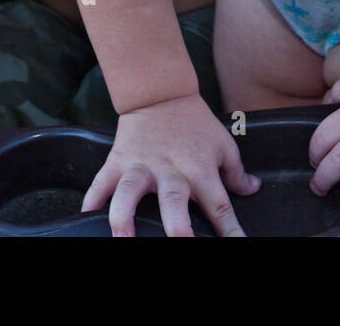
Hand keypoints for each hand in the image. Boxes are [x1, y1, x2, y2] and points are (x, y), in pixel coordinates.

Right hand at [83, 94, 258, 236]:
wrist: (162, 94)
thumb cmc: (195, 123)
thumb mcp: (223, 144)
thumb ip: (236, 173)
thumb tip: (252, 190)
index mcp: (200, 169)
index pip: (219, 205)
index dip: (229, 230)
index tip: (236, 246)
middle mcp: (171, 170)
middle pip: (174, 202)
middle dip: (177, 228)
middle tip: (180, 244)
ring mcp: (141, 166)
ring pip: (130, 192)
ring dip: (124, 216)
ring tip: (122, 238)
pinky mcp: (118, 160)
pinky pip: (100, 182)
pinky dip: (92, 200)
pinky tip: (86, 217)